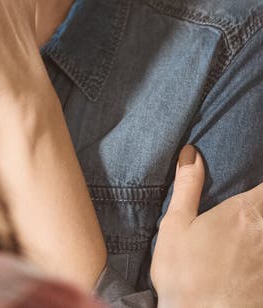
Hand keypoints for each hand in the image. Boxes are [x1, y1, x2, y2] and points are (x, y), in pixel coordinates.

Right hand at [152, 145, 262, 307]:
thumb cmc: (184, 276)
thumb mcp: (175, 225)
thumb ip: (188, 186)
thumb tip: (192, 153)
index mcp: (243, 213)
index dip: (260, 187)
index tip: (253, 189)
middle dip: (260, 208)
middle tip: (246, 216)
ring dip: (260, 233)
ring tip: (246, 243)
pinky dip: (261, 262)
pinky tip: (252, 264)